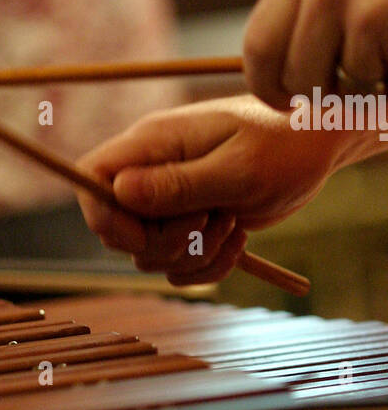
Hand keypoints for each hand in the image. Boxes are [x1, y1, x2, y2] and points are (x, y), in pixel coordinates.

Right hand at [75, 96, 351, 284]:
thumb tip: (117, 190)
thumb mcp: (237, 169)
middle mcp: (153, 170)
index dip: (103, 218)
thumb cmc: (284, 144)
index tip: (142, 236)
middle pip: (117, 229)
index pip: (91, 179)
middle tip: (209, 224)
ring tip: (233, 227)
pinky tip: (239, 243)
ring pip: (149, 254)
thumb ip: (177, 183)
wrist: (318, 144)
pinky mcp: (190, 222)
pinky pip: (177, 265)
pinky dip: (206, 266)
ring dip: (192, 256)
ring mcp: (170, 198)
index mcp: (153, 143)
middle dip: (162, 244)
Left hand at [244, 0, 387, 108]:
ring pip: (338, 83)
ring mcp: (358, 0)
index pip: (258, 44)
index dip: (268, 85)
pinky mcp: (383, 17)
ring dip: (367, 82)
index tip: (285, 101)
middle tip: (351, 84)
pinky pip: (374, 77)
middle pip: (293, 75)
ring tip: (387, 48)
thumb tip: (272, 68)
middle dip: (321, 93)